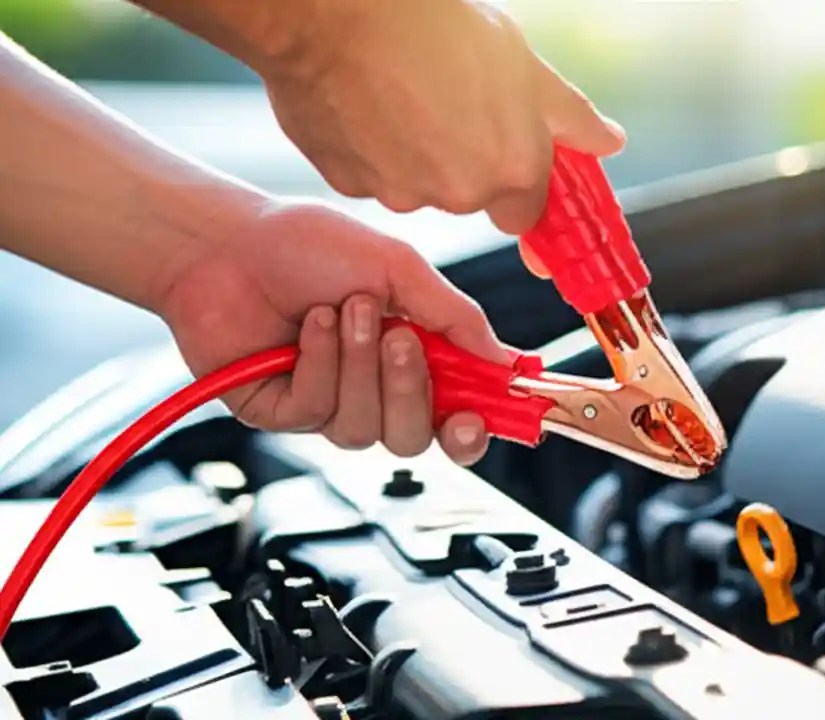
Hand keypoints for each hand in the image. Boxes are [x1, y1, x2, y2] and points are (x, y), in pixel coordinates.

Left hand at [157, 197, 505, 463]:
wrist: (227, 242)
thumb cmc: (306, 245)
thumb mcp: (400, 267)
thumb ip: (457, 317)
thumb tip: (502, 360)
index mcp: (413, 356)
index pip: (454, 415)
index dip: (471, 428)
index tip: (477, 417)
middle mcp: (372, 389)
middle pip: (414, 437)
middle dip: (410, 389)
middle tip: (400, 338)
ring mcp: (326, 405)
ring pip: (365, 430)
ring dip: (359, 367)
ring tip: (342, 313)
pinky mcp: (282, 413)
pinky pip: (317, 413)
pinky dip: (319, 365)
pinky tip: (308, 328)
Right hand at [255, 0, 624, 232]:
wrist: (336, 15)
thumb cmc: (432, 28)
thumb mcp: (523, 63)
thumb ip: (571, 116)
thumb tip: (608, 142)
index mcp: (511, 170)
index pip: (527, 214)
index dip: (520, 184)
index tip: (511, 163)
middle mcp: (460, 194)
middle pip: (472, 196)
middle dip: (468, 161)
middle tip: (453, 102)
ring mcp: (400, 193)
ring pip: (419, 185)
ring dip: (419, 154)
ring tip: (406, 92)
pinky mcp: (348, 183)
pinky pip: (371, 175)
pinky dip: (373, 149)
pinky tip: (369, 101)